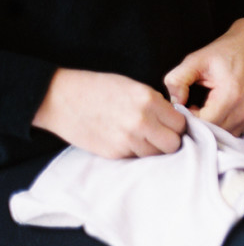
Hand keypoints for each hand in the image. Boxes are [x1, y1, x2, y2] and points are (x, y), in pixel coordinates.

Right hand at [32, 68, 186, 158]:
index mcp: (148, 101)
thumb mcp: (133, 87)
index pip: (180, 124)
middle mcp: (141, 122)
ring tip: (141, 137)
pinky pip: (137, 158)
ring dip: (153, 148)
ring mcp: (127, 141)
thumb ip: (156, 104)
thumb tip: (174, 119)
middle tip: (160, 134)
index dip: (177, 125)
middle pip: (173, 144)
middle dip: (170, 140)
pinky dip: (136, 152)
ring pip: (156, 155)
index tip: (170, 124)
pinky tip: (126, 141)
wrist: (61, 99)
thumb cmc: (98, 88)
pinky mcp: (114, 154)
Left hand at [164, 18, 243, 134]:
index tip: (177, 110)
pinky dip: (212, 129)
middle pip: (211, 134)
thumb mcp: (195, 60)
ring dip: (203, 129)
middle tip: (181, 113)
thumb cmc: (224, 53)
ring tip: (193, 112)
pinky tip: (204, 115)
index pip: (204, 123)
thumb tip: (173, 103)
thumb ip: (178, 80)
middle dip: (193, 127)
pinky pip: (225, 133)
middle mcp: (241, 110)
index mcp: (230, 95)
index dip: (186, 121)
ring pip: (218, 136)